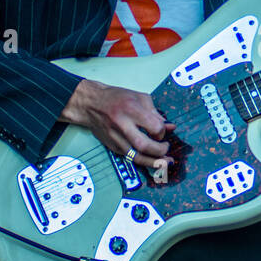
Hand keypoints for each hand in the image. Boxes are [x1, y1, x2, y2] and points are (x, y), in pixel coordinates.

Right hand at [60, 80, 175, 170]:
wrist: (90, 105)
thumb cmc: (115, 98)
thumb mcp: (139, 98)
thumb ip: (155, 113)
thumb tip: (170, 127)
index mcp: (131, 109)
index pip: (154, 127)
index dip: (162, 131)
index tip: (162, 130)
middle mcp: (122, 125)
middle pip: (144, 145)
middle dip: (160, 150)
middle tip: (166, 147)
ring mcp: (116, 138)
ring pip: (137, 157)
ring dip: (154, 162)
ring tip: (165, 163)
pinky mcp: (113, 146)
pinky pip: (130, 158)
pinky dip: (143, 160)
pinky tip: (152, 160)